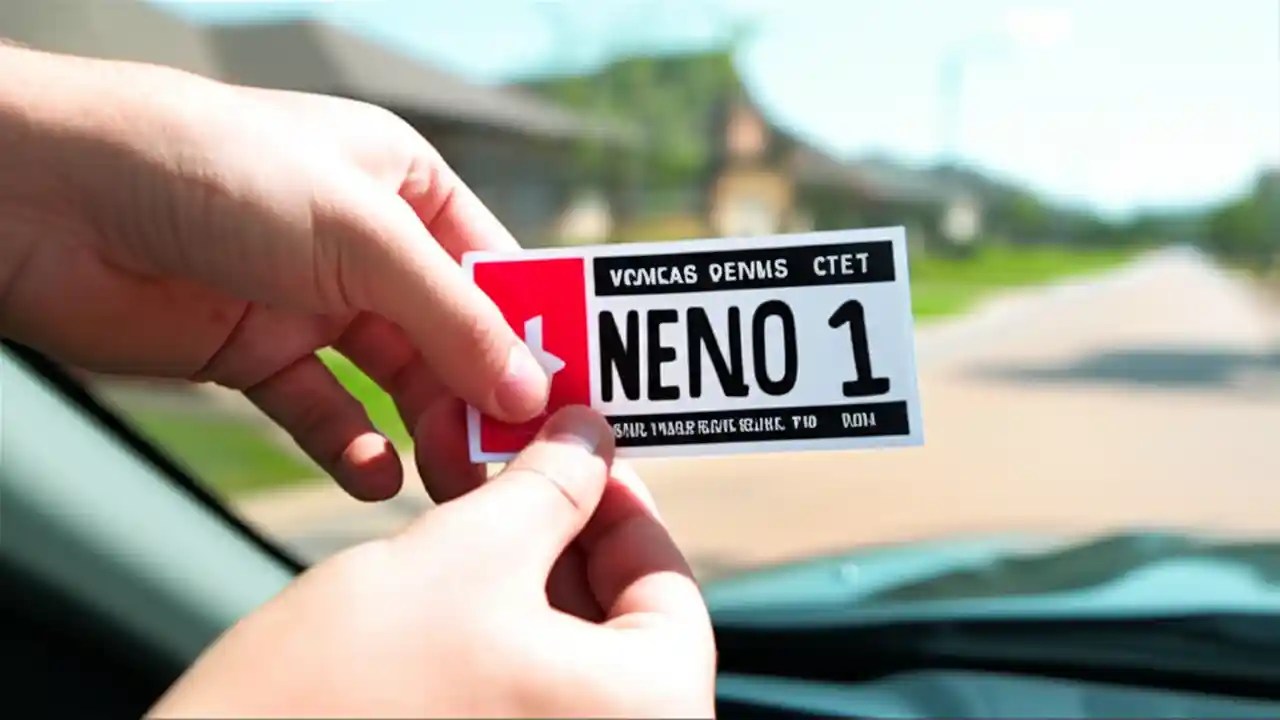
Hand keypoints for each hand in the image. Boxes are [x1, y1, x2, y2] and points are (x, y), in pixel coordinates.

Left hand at [0, 46, 547, 498]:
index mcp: (406, 186)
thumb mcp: (365, 236)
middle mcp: (367, 245)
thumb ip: (455, 319)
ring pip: (396, 383)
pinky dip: (352, 447)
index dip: (541, 336)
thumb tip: (531, 391)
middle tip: (520, 462)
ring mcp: (312, 302)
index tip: (579, 404)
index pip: (500, 270)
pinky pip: (324, 413)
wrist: (55, 199)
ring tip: (455, 483)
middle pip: (455, 337)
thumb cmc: (215, 170)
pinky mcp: (258, 353)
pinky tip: (371, 472)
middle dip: (486, 398)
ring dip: (429, 432)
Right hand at [148, 407, 716, 717]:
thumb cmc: (342, 695)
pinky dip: (492, 619)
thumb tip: (590, 437)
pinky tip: (447, 568)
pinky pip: (516, 682)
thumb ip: (551, 485)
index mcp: (652, 710)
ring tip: (467, 496)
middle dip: (561, 523)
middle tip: (516, 458)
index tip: (578, 444)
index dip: (619, 495)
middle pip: (616, 613)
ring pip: (560, 644)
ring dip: (521, 562)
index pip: (670, 581)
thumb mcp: (467, 554)